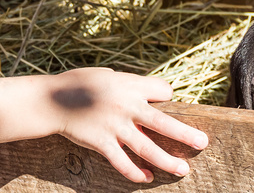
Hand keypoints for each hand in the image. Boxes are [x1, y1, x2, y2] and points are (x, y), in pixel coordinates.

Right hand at [52, 68, 208, 181]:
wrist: (51, 100)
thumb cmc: (79, 84)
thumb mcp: (107, 76)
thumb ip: (128, 86)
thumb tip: (148, 97)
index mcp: (128, 85)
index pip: (162, 91)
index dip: (165, 96)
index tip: (162, 102)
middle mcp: (125, 106)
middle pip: (163, 123)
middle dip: (186, 134)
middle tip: (203, 143)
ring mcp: (114, 127)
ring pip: (148, 149)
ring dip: (167, 161)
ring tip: (183, 170)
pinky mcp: (102, 143)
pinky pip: (123, 163)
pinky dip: (136, 173)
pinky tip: (147, 177)